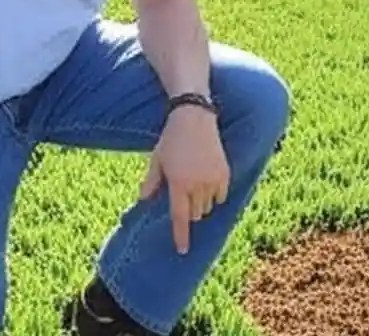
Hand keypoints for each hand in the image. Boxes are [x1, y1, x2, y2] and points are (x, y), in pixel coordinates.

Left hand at [138, 105, 228, 254]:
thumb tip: (143, 202)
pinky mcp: (225, 174)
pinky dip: (214, 195)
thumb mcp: (157, 161)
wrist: (194, 118)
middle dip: (187, 209)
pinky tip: (206, 180)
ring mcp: (213, 180)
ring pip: (208, 206)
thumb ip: (151, 184)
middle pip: (194, 213)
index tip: (183, 251)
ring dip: (200, 202)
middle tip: (182, 191)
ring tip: (193, 181)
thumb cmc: (171, 140)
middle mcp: (198, 184)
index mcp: (179, 183)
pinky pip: (221, 196)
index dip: (181, 236)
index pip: (180, 217)